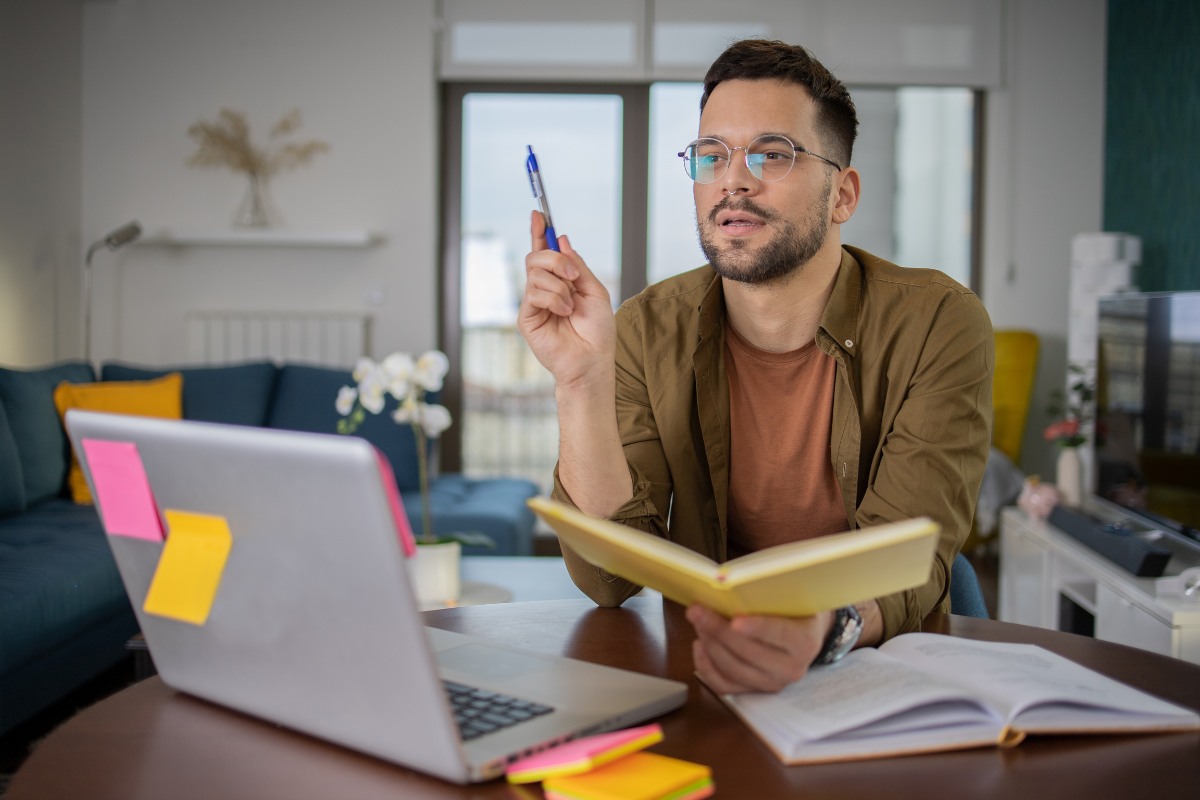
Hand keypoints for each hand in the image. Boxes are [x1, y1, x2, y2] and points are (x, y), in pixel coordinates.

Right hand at [518, 211, 615, 388]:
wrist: (591, 361)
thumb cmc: (596, 332)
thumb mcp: (594, 291)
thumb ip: (577, 266)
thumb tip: (563, 240)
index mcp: (561, 281)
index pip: (545, 252)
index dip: (540, 232)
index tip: (538, 214)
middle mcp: (544, 289)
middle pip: (535, 257)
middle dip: (555, 259)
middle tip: (573, 276)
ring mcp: (534, 303)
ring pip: (535, 273)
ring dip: (559, 286)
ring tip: (570, 307)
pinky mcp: (526, 317)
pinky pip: (533, 293)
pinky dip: (553, 299)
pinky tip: (563, 313)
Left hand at [686, 605, 833, 693]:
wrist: (802, 632)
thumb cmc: (792, 608)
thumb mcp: (790, 596)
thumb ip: (768, 593)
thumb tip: (731, 585)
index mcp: (804, 642)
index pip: (781, 634)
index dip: (756, 628)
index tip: (734, 620)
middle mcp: (790, 668)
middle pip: (749, 653)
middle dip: (718, 630)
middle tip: (697, 611)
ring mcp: (770, 683)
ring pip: (733, 669)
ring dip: (710, 643)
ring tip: (697, 622)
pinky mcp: (753, 691)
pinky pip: (723, 685)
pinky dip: (706, 666)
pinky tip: (699, 644)